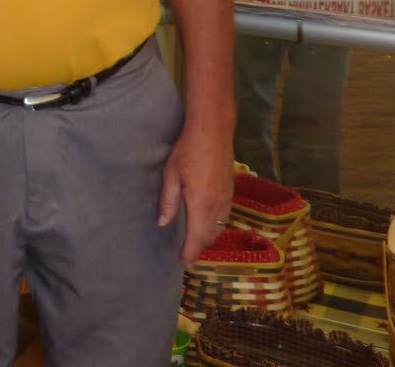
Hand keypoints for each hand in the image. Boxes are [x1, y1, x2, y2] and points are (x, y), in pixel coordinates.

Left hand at [157, 124, 232, 266]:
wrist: (213, 130)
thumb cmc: (188, 149)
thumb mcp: (171, 174)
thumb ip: (168, 201)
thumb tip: (163, 223)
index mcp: (200, 203)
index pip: (196, 237)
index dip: (190, 253)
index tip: (184, 263)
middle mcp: (217, 205)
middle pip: (209, 236)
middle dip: (199, 249)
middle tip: (187, 257)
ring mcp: (227, 198)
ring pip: (219, 228)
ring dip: (208, 238)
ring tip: (195, 242)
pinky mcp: (231, 191)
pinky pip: (225, 216)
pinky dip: (216, 226)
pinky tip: (207, 223)